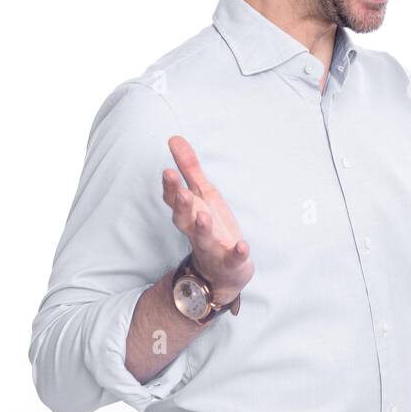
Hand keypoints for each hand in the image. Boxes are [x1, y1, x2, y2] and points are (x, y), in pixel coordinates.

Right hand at [162, 135, 253, 303]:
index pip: (175, 199)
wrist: (221, 273)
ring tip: (204, 216)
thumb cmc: (209, 227)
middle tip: (181, 193)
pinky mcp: (230, 262)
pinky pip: (233, 258)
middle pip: (184, 219)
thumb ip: (189, 168)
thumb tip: (174, 138)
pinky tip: (243, 245)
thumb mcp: (202, 195)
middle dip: (182, 206)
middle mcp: (196, 231)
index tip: (167, 171)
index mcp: (189, 213)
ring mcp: (213, 247)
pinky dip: (238, 252)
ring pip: (204, 238)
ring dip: (203, 228)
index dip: (171, 187)